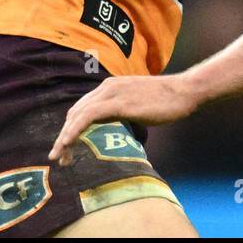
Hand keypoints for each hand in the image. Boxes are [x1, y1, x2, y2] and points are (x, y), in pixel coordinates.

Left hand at [48, 74, 197, 165]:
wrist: (184, 91)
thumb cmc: (167, 100)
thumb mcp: (138, 103)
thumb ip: (122, 109)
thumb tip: (113, 122)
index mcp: (110, 86)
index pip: (82, 108)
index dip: (71, 128)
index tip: (67, 147)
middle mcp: (107, 87)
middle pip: (75, 112)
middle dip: (63, 135)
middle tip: (58, 157)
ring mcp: (112, 93)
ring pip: (78, 115)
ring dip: (65, 136)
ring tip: (59, 156)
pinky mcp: (119, 103)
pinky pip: (89, 117)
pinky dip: (75, 130)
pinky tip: (68, 143)